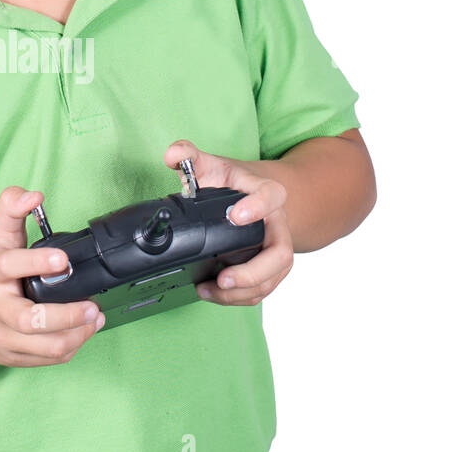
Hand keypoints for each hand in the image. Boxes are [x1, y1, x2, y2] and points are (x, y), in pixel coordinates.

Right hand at [0, 186, 105, 365]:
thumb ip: (11, 207)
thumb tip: (34, 194)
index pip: (9, 266)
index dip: (36, 262)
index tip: (63, 259)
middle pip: (29, 320)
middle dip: (66, 317)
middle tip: (93, 306)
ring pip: (41, 346)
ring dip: (75, 336)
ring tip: (95, 319)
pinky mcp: (8, 355)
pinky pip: (43, 359)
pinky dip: (68, 348)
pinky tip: (84, 332)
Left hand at [163, 139, 293, 305]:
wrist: (256, 196)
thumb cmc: (233, 183)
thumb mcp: (211, 164)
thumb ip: (189, 156)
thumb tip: (171, 154)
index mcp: (266, 193)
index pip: (272, 196)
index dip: (258, 206)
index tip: (236, 216)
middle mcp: (277, 224)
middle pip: (281, 253)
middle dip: (253, 271)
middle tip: (224, 278)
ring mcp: (277, 248)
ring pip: (273, 277)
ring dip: (243, 290)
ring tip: (211, 290)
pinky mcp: (270, 268)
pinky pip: (263, 288)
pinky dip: (240, 297)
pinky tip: (214, 293)